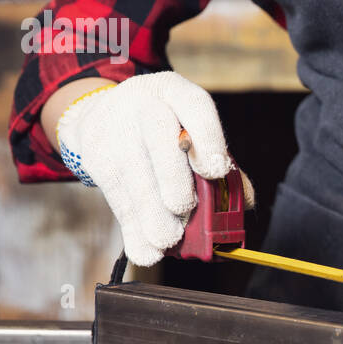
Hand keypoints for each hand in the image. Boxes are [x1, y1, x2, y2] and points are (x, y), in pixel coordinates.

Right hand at [55, 72, 231, 265]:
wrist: (105, 115)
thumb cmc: (165, 128)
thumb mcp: (191, 129)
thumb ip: (219, 161)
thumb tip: (247, 201)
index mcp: (177, 92)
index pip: (194, 105)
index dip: (207, 137)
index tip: (214, 171)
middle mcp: (144, 103)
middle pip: (157, 136)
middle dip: (172, 178)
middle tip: (183, 209)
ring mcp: (114, 128)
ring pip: (133, 173)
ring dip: (151, 214)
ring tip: (169, 240)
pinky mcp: (95, 156)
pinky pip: (115, 196)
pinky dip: (132, 229)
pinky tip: (146, 251)